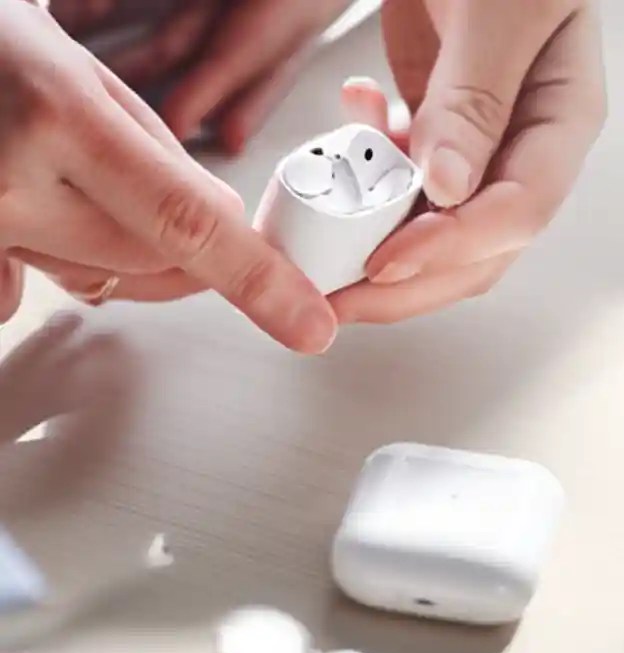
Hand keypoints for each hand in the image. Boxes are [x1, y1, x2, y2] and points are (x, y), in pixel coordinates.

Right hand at [0, 1, 336, 352]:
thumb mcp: (84, 74)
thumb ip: (155, 156)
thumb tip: (216, 223)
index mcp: (63, 119)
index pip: (188, 222)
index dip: (258, 279)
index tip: (309, 324)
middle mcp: (11, 182)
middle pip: (151, 262)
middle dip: (183, 243)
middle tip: (157, 193)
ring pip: (98, 277)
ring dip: (111, 244)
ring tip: (66, 174)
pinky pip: (26, 288)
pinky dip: (49, 258)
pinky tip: (28, 203)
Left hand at [327, 0, 605, 323]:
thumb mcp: (500, 8)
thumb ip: (477, 96)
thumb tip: (448, 189)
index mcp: (563, 115)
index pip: (522, 209)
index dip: (455, 248)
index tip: (385, 263)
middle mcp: (529, 138)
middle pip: (481, 241)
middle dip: (408, 276)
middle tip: (335, 293)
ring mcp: (484, 131)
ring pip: (437, 220)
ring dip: (376, 231)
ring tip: (320, 222)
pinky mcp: (443, 113)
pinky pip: (406, 168)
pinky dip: (368, 158)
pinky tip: (350, 114)